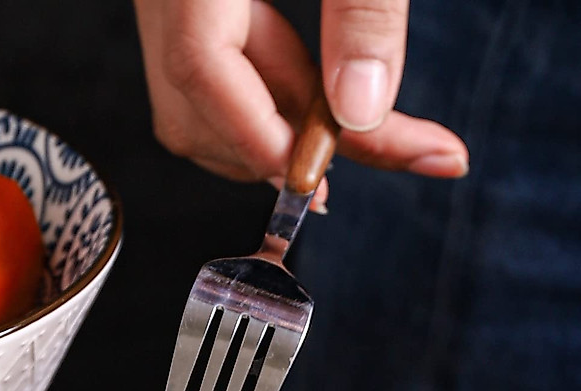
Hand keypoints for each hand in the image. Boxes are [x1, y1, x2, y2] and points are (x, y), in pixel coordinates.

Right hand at [132, 0, 468, 201]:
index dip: (262, 142)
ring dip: (278, 129)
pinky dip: (271, 96)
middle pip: (193, 104)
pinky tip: (321, 92)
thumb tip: (361, 113)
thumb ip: (363, 10)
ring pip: (198, 99)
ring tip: (361, 120)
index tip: (324, 183)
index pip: (200, 70)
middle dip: (280, 146)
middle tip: (388, 148)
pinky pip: (214, 66)